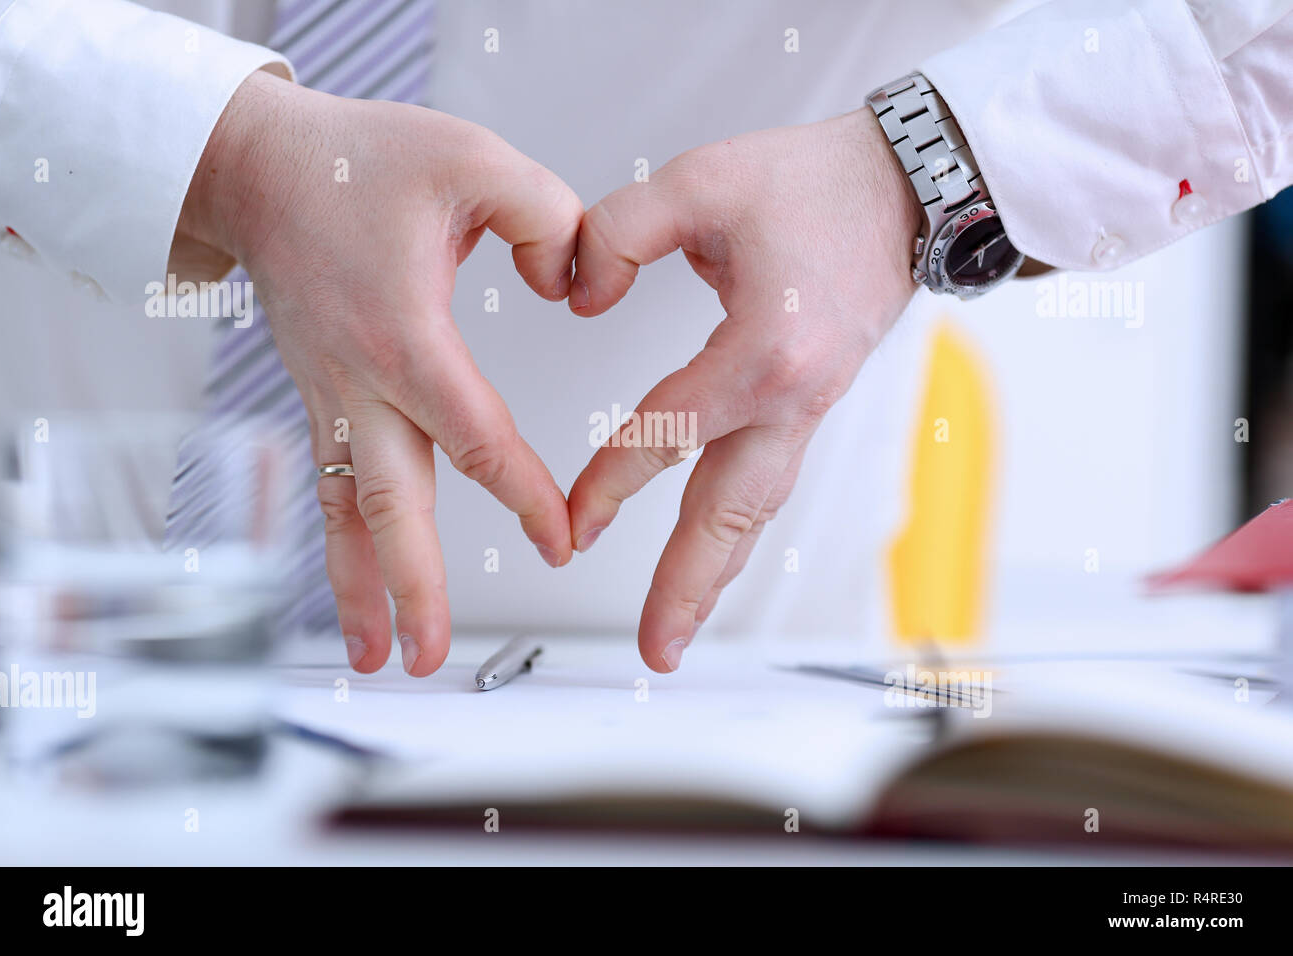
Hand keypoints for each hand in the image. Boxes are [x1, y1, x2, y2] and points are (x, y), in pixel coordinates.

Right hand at [178, 70, 581, 675]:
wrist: (262, 171)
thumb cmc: (359, 164)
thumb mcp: (474, 161)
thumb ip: (548, 219)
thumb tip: (575, 286)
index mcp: (405, 333)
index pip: (475, 434)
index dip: (522, 495)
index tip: (560, 542)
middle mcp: (358, 382)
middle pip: (387, 503)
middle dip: (411, 585)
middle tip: (429, 656)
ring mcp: (329, 400)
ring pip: (345, 512)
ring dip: (362, 588)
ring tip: (377, 658)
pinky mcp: (321, 403)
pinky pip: (328, 491)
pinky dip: (340, 550)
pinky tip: (354, 596)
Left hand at [567, 109, 921, 671]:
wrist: (904, 190)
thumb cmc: (813, 184)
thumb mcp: (700, 181)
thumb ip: (618, 233)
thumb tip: (576, 296)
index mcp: (767, 352)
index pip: (670, 436)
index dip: (610, 482)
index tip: (568, 522)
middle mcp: (796, 399)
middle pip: (733, 513)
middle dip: (689, 586)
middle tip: (655, 650)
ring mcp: (810, 410)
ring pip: (756, 511)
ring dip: (715, 576)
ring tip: (676, 631)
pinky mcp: (808, 406)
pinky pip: (767, 484)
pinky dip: (735, 532)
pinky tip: (709, 557)